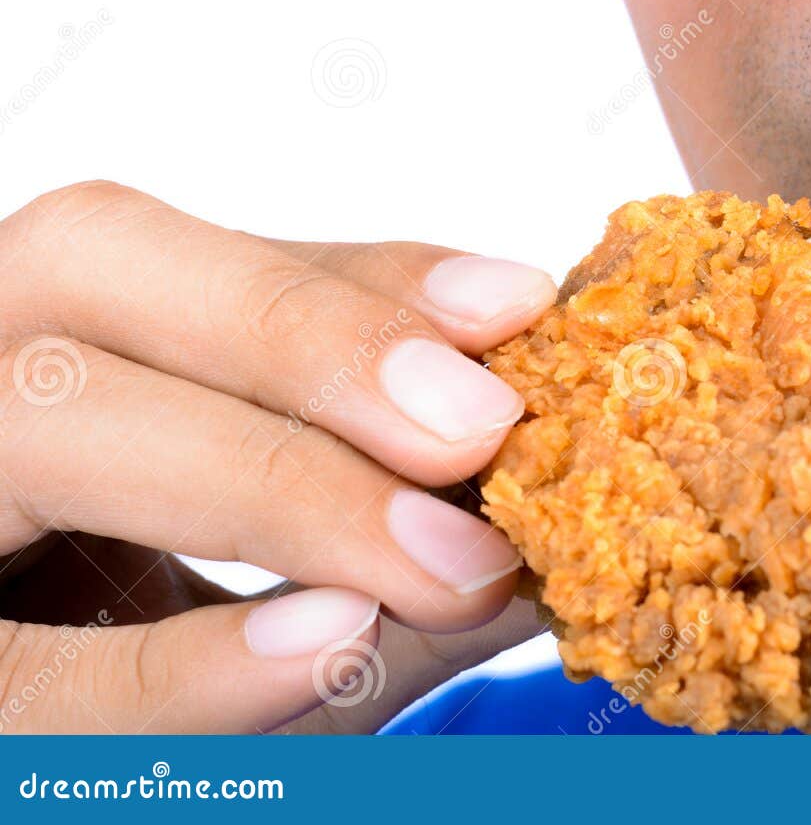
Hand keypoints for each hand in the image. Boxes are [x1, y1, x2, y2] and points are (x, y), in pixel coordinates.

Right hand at [0, 181, 554, 731]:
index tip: (518, 307)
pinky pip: (32, 675)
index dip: (354, 276)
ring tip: (452, 561)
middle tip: (484, 422)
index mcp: (51, 332)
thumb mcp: (277, 573)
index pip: (189, 250)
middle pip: (88, 266)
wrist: (57, 755)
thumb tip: (563, 510)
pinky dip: (186, 659)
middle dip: (307, 335)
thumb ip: (397, 532)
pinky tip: (329, 640)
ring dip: (275, 478)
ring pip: (47, 418)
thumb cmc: (149, 645)